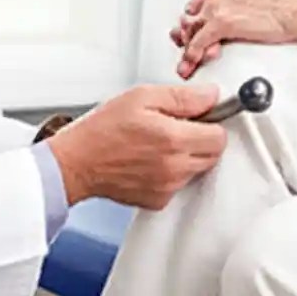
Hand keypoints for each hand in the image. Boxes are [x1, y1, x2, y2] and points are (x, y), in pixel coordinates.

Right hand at [45, 84, 227, 209]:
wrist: (76, 163)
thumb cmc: (102, 129)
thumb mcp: (142, 97)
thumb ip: (183, 97)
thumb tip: (211, 96)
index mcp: (174, 139)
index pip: (220, 137)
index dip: (211, 122)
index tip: (199, 117)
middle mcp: (174, 167)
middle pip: (213, 155)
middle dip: (201, 139)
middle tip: (176, 128)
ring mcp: (167, 187)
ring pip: (196, 169)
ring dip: (186, 156)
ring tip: (157, 143)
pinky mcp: (158, 200)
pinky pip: (178, 184)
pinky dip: (171, 173)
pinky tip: (150, 160)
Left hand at [170, 0, 296, 78]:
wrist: (295, 7)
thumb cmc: (285, 2)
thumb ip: (239, 0)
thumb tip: (239, 10)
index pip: (198, 5)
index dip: (195, 21)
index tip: (195, 31)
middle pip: (191, 19)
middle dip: (188, 37)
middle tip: (189, 51)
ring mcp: (217, 8)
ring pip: (191, 32)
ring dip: (188, 50)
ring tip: (187, 64)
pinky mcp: (222, 24)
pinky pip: (198, 43)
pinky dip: (192, 56)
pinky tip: (191, 65)